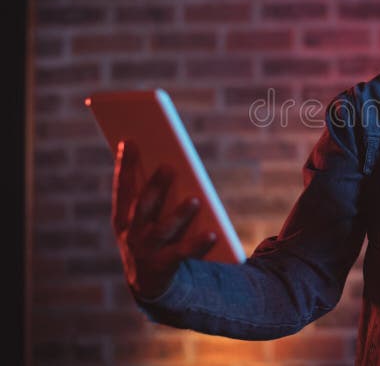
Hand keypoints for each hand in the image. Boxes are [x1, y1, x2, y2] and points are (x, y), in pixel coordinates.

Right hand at [112, 140, 216, 298]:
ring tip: (195, 200)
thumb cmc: (150, 238)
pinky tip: (212, 234)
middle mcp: (131, 235)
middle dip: (154, 187)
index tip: (129, 142)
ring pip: (163, 230)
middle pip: (143, 208)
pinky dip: (197, 244)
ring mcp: (146, 252)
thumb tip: (169, 163)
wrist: (148, 283)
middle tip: (168, 166)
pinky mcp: (163, 268)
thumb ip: (153, 194)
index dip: (124, 166)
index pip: (122, 189)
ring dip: (179, 215)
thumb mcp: (146, 218)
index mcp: (123, 219)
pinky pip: (183, 254)